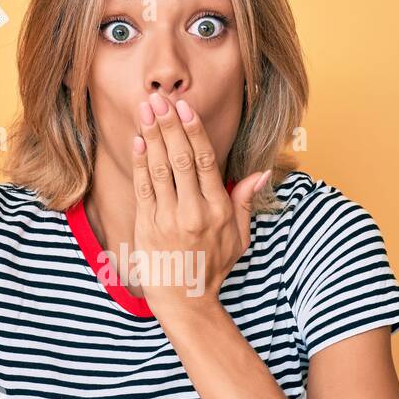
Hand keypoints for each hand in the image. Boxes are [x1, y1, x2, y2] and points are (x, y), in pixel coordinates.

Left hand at [130, 90, 271, 319]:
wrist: (185, 299)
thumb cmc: (212, 267)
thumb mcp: (239, 238)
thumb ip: (245, 202)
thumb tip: (260, 173)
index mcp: (218, 210)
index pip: (206, 161)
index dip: (194, 131)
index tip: (185, 108)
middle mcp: (194, 212)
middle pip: (182, 159)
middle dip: (169, 125)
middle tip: (160, 98)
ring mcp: (169, 219)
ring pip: (160, 169)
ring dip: (152, 136)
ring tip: (146, 110)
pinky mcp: (148, 226)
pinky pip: (143, 188)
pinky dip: (139, 163)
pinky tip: (138, 141)